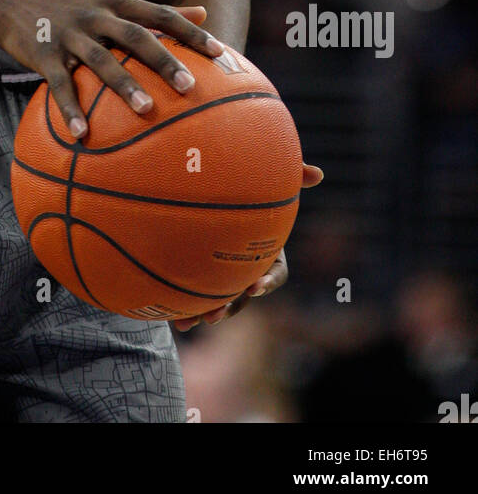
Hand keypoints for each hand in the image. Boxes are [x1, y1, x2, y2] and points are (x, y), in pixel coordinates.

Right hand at [0, 0, 229, 136]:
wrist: (7, 0)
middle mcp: (95, 15)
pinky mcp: (43, 53)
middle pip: (135, 36)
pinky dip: (70, 109)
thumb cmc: (68, 6)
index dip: (189, 32)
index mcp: (114, 2)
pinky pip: (60, 84)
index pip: (159, 14)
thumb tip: (204, 13)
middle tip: (189, 86)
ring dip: (124, 85)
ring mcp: (68, 34)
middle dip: (163, 60)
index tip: (218, 52)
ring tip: (146, 110)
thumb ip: (155, 10)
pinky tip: (81, 135)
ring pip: (101, 60)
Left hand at [173, 163, 323, 330]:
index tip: (255, 286)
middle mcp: (249, 267)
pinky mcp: (205, 274)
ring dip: (209, 312)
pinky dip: (187, 307)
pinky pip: (197, 294)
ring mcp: (227, 273)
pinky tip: (174, 318)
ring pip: (221, 299)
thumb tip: (318, 173)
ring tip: (193, 321)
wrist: (219, 188)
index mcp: (269, 251)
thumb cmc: (254, 184)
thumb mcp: (273, 180)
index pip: (276, 273)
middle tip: (216, 314)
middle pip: (243, 294)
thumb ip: (291, 176)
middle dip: (232, 306)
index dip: (268, 282)